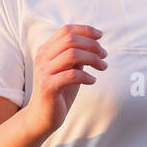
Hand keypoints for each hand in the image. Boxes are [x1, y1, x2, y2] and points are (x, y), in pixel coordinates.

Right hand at [23, 23, 106, 139]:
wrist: (42, 117)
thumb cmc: (59, 91)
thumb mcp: (68, 69)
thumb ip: (76, 56)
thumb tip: (94, 43)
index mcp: (46, 50)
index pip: (66, 30)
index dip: (85, 30)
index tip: (100, 36)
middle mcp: (42, 57)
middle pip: (70, 39)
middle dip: (92, 45)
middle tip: (104, 55)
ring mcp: (44, 71)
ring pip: (72, 54)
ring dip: (93, 59)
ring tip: (102, 67)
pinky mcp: (48, 86)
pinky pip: (72, 75)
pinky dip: (86, 76)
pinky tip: (92, 81)